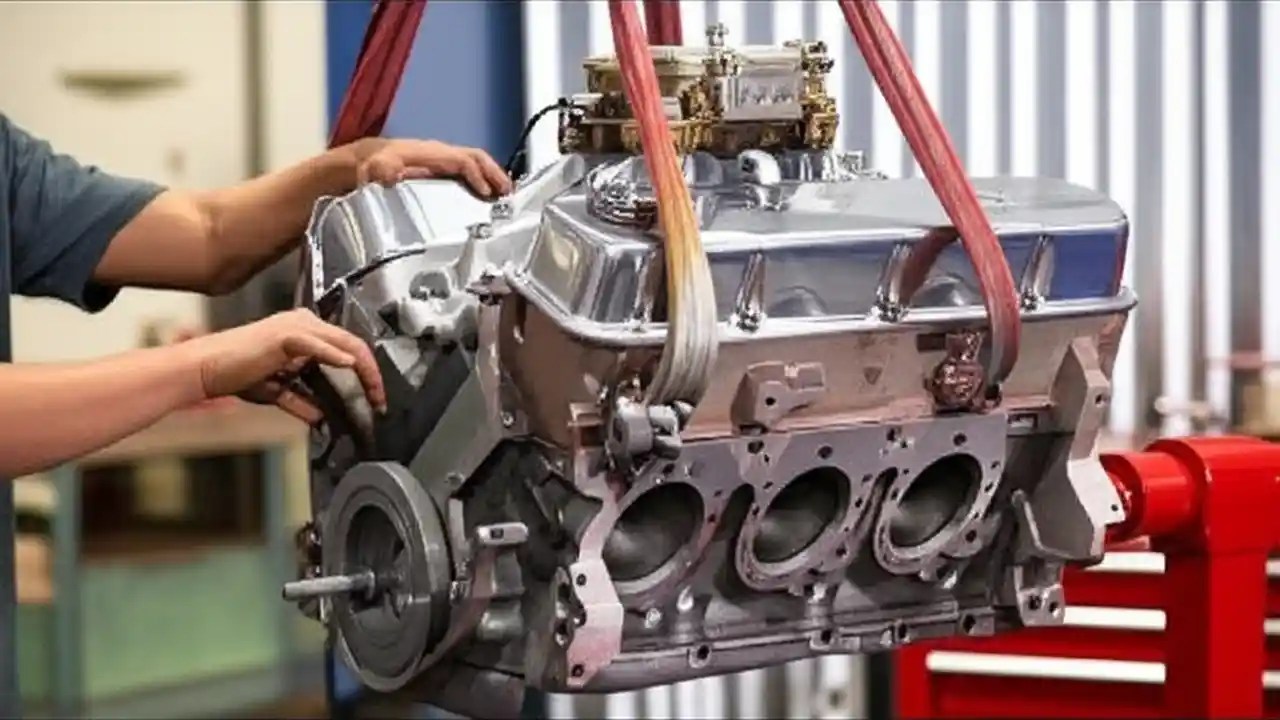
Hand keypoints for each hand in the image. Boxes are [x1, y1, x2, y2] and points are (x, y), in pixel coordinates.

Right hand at [184, 309, 385, 423]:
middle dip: (373, 375)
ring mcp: (297, 326)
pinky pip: (317, 344)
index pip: (348, 348)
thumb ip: (301, 402)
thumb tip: (319, 417)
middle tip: (381, 400)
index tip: (375, 397)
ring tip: (373, 393)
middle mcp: (305, 323)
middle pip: (353, 344)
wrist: (208, 368)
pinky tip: (349, 366)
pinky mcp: (285, 335)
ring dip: (363, 370)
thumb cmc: (237, 373)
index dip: (367, 374)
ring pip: (343, 343)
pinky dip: (335, 355)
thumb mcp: (278, 391)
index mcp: (305, 331)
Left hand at [351, 138, 512, 198]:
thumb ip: (382, 171)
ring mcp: (442, 161)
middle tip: (509, 195)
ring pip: (476, 164)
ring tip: (506, 197)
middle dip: (495, 175)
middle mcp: (440, 154)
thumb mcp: (373, 168)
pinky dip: (483, 181)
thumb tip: (392, 174)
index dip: (478, 176)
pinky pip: (469, 171)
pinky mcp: (441, 170)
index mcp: (430, 153)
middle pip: (477, 158)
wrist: (364, 163)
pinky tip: (488, 197)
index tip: (488, 195)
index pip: (463, 160)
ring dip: (493, 178)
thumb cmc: (372, 166)